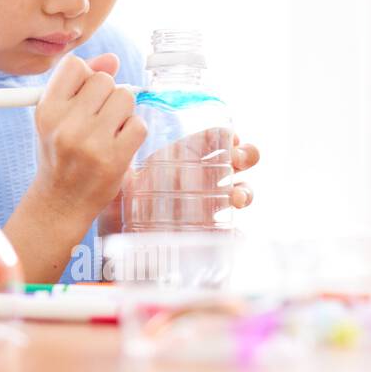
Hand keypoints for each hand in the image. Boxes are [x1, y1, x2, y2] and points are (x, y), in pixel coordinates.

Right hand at [31, 52, 145, 226]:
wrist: (60, 202)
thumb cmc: (59, 154)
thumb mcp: (57, 117)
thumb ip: (81, 84)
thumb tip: (112, 59)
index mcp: (47, 109)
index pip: (75, 66)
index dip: (86, 76)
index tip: (85, 94)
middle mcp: (66, 123)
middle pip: (105, 80)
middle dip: (107, 95)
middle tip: (98, 118)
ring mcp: (90, 142)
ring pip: (125, 98)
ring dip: (123, 112)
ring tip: (109, 131)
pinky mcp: (113, 158)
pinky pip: (139, 124)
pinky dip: (133, 132)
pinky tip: (119, 144)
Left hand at [98, 130, 260, 236]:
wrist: (124, 236)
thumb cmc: (125, 201)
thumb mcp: (124, 178)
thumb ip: (125, 168)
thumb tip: (126, 167)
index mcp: (186, 157)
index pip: (216, 139)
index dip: (229, 135)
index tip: (232, 137)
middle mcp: (202, 177)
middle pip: (238, 160)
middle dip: (246, 156)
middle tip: (237, 160)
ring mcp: (210, 202)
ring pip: (241, 190)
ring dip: (246, 191)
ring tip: (236, 197)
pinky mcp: (209, 229)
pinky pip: (231, 230)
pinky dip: (236, 233)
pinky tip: (233, 233)